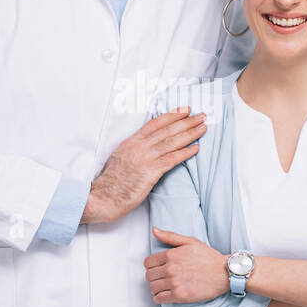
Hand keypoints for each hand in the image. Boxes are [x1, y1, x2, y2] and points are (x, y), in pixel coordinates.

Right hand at [83, 108, 206, 224]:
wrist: (104, 197)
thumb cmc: (112, 181)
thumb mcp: (120, 157)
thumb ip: (135, 149)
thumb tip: (148, 146)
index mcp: (131, 142)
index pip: (154, 123)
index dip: (171, 115)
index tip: (184, 110)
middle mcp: (139, 147)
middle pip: (167, 130)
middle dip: (186, 121)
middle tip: (201, 116)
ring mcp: (145, 158)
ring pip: (171, 142)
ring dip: (190, 134)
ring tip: (202, 128)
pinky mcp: (150, 172)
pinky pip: (172, 159)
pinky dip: (185, 153)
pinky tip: (195, 148)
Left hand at [144, 227, 228, 303]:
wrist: (224, 273)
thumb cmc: (209, 257)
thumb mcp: (190, 241)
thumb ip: (170, 236)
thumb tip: (154, 230)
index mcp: (171, 255)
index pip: (148, 262)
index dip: (151, 266)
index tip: (156, 268)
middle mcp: (170, 269)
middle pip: (149, 275)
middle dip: (153, 276)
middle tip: (160, 278)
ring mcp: (174, 283)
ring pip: (152, 287)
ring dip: (155, 288)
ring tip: (162, 287)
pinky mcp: (179, 296)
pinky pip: (159, 299)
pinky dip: (158, 298)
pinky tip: (164, 295)